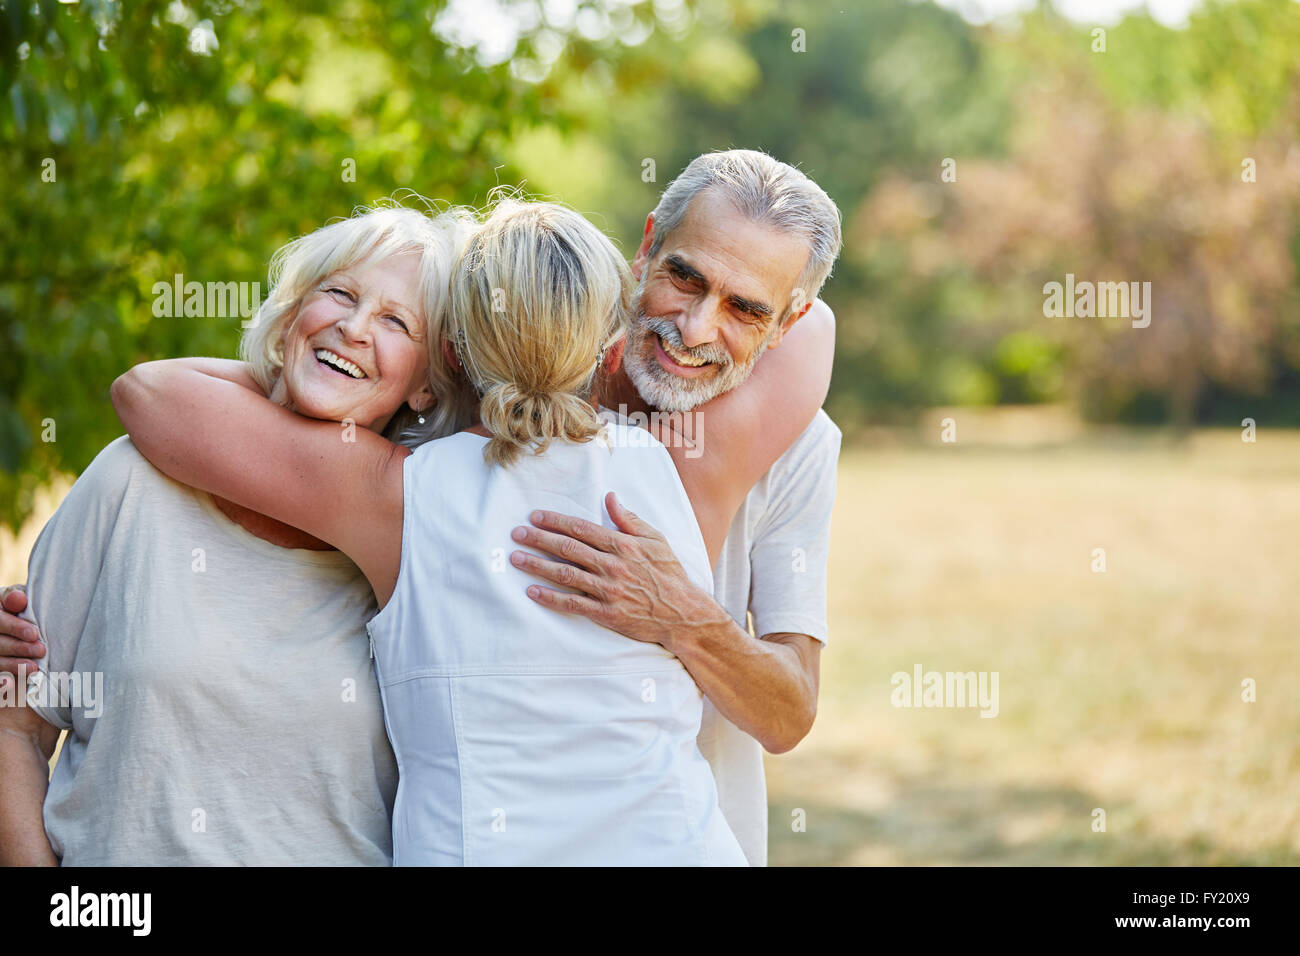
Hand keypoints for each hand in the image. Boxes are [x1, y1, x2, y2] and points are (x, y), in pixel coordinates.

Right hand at [0, 585, 44, 676]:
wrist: (15, 622)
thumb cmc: (18, 607)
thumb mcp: (15, 598)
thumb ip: (14, 597)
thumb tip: (19, 599)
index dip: (14, 628)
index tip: (34, 634)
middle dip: (19, 648)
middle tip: (40, 650)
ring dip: (14, 665)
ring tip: (34, 667)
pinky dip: (10, 676)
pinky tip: (23, 677)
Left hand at [509, 492, 730, 651]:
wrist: (683, 613)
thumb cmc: (669, 574)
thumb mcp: (656, 539)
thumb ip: (630, 519)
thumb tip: (610, 497)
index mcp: (623, 545)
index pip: (581, 528)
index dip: (555, 521)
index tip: (535, 517)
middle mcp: (612, 565)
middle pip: (567, 549)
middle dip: (538, 539)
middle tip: (517, 534)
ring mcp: (608, 591)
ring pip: (565, 574)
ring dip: (537, 565)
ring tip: (515, 559)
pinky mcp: (606, 614)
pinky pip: (572, 604)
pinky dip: (550, 597)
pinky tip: (532, 591)